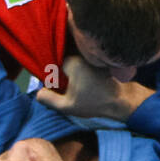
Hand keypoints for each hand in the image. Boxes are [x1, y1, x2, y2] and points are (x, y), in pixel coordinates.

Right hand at [36, 55, 152, 121]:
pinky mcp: (98, 60)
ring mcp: (91, 56)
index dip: (51, 75)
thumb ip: (49, 99)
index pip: (53, 63)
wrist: (121, 100)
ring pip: (73, 61)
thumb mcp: (67, 106)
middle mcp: (82, 54)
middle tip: (65, 88)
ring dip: (71, 72)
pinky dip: (81, 71)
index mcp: (72, 62)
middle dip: (61, 73)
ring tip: (76, 86)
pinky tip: (84, 83)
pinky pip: (83, 62)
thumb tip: (38, 92)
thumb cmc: (94, 102)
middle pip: (63, 60)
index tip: (55, 87)